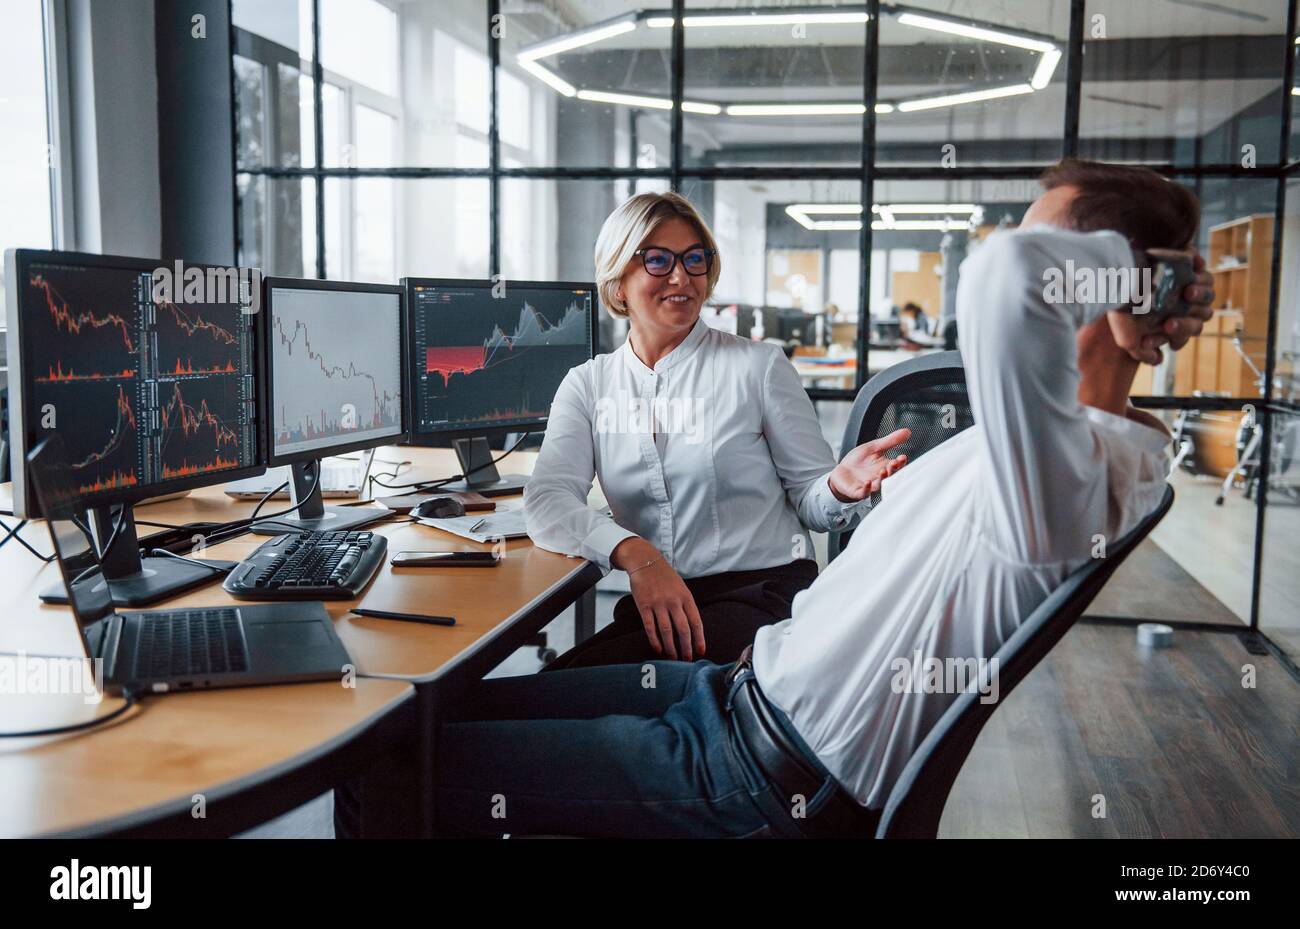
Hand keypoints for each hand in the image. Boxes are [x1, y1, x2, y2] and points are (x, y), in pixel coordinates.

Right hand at [612, 538, 704, 660]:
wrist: (646, 562)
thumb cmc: (665, 577)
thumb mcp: (681, 588)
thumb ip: (686, 605)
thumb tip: (692, 629)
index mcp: (686, 597)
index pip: (696, 622)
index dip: (699, 639)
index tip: (701, 651)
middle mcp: (673, 601)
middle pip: (683, 629)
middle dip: (686, 647)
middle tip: (687, 660)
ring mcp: (658, 603)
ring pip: (667, 631)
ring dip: (671, 647)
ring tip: (673, 658)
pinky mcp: (644, 605)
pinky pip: (650, 627)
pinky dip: (655, 640)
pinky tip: (658, 649)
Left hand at [828, 428, 910, 501]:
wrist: (841, 471)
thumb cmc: (858, 461)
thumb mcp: (874, 447)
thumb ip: (890, 441)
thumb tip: (907, 431)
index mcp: (885, 467)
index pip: (896, 466)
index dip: (900, 463)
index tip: (903, 457)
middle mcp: (879, 478)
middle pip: (889, 476)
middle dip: (893, 470)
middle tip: (894, 463)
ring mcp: (869, 486)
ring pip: (878, 485)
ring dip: (882, 479)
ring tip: (883, 471)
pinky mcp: (857, 491)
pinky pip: (863, 493)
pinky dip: (866, 489)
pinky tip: (868, 483)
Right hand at [1108, 251, 1214, 364]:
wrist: (1113, 274)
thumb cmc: (1118, 304)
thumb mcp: (1125, 333)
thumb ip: (1140, 351)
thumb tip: (1158, 360)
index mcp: (1170, 320)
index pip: (1186, 333)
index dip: (1180, 337)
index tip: (1165, 331)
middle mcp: (1181, 304)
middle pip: (1200, 317)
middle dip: (1186, 323)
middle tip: (1169, 322)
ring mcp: (1185, 283)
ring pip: (1207, 295)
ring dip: (1200, 295)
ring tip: (1187, 292)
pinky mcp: (1184, 264)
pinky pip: (1202, 267)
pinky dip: (1199, 266)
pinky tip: (1190, 268)